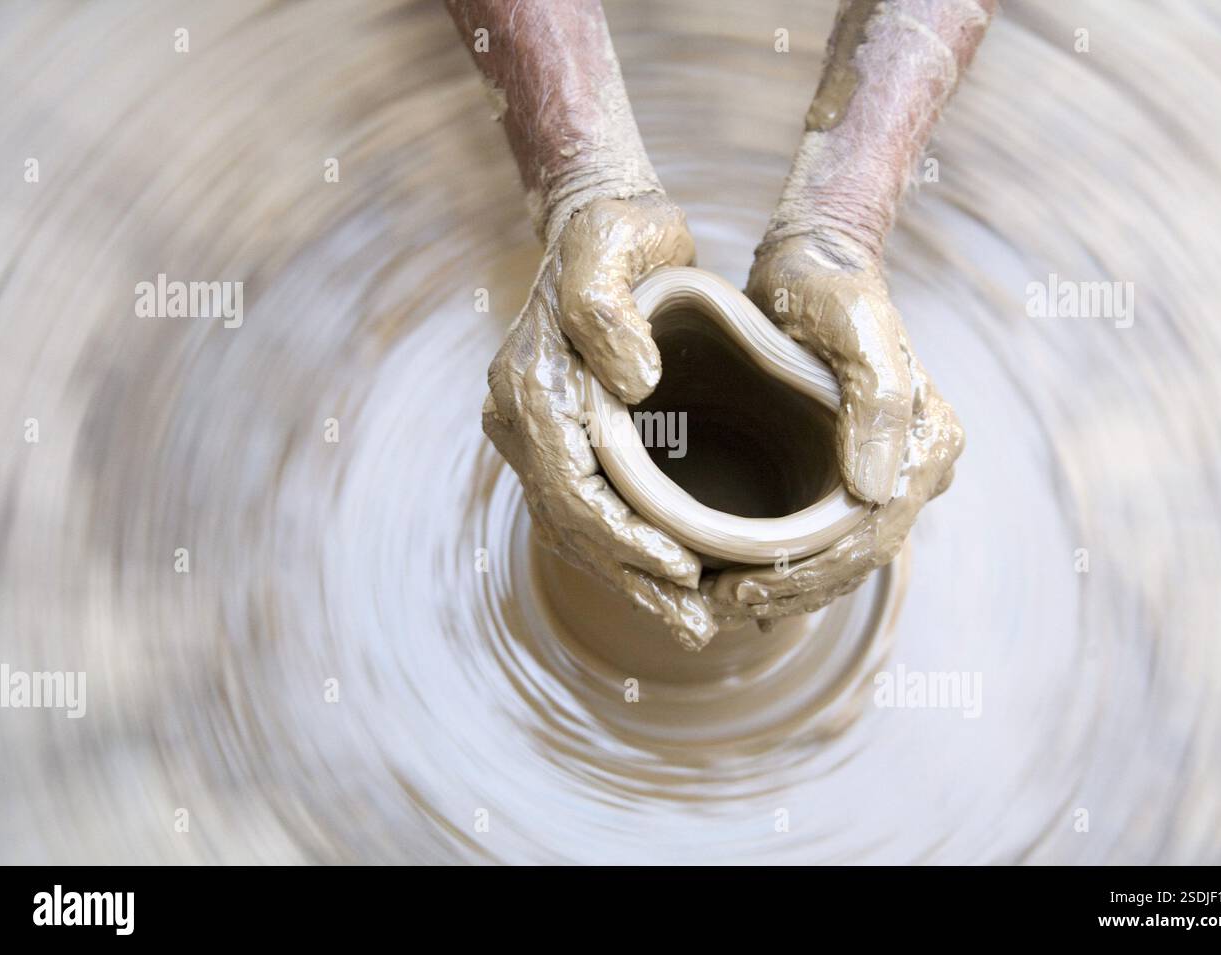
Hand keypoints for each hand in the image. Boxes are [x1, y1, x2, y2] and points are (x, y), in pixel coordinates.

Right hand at [483, 194, 717, 647]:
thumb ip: (606, 310)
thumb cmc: (617, 233)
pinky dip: (626, 550)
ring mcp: (538, 431)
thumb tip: (629, 385)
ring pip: (576, 527)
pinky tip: (667, 579)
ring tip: (692, 621)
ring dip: (630, 578)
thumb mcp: (613, 243)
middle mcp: (522, 415)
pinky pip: (587, 509)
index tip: (680, 567)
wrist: (601, 219)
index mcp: (530, 381)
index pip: (568, 482)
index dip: (619, 534)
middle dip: (632, 576)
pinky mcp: (565, 437)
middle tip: (697, 623)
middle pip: (570, 520)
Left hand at [701, 233, 963, 625]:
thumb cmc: (831, 289)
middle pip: (858, 559)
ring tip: (724, 603)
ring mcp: (883, 469)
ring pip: (841, 556)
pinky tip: (743, 582)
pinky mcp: (849, 467)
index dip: (810, 575)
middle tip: (722, 606)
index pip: (872, 537)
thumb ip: (875, 403)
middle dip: (793, 592)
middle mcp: (912, 466)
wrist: (812, 261)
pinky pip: (824, 535)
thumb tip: (875, 491)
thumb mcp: (856, 330)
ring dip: (788, 589)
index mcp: (927, 443)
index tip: (745, 589)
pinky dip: (787, 566)